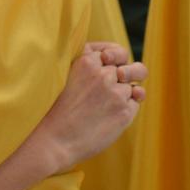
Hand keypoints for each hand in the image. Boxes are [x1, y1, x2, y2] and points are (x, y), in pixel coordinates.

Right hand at [38, 42, 147, 172]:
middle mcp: (103, 73)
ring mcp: (115, 93)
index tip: (110, 66)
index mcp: (86, 60)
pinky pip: (135, 104)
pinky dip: (127, 108)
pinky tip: (109, 116)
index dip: (116, 58)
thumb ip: (89, 64)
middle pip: (128, 69)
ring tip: (104, 106)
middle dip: (126, 76)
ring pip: (131, 87)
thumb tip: (116, 62)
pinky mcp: (124, 112)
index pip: (117, 51)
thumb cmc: (57, 107)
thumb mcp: (66, 74)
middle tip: (115, 87)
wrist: (55, 138)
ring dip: (123, 95)